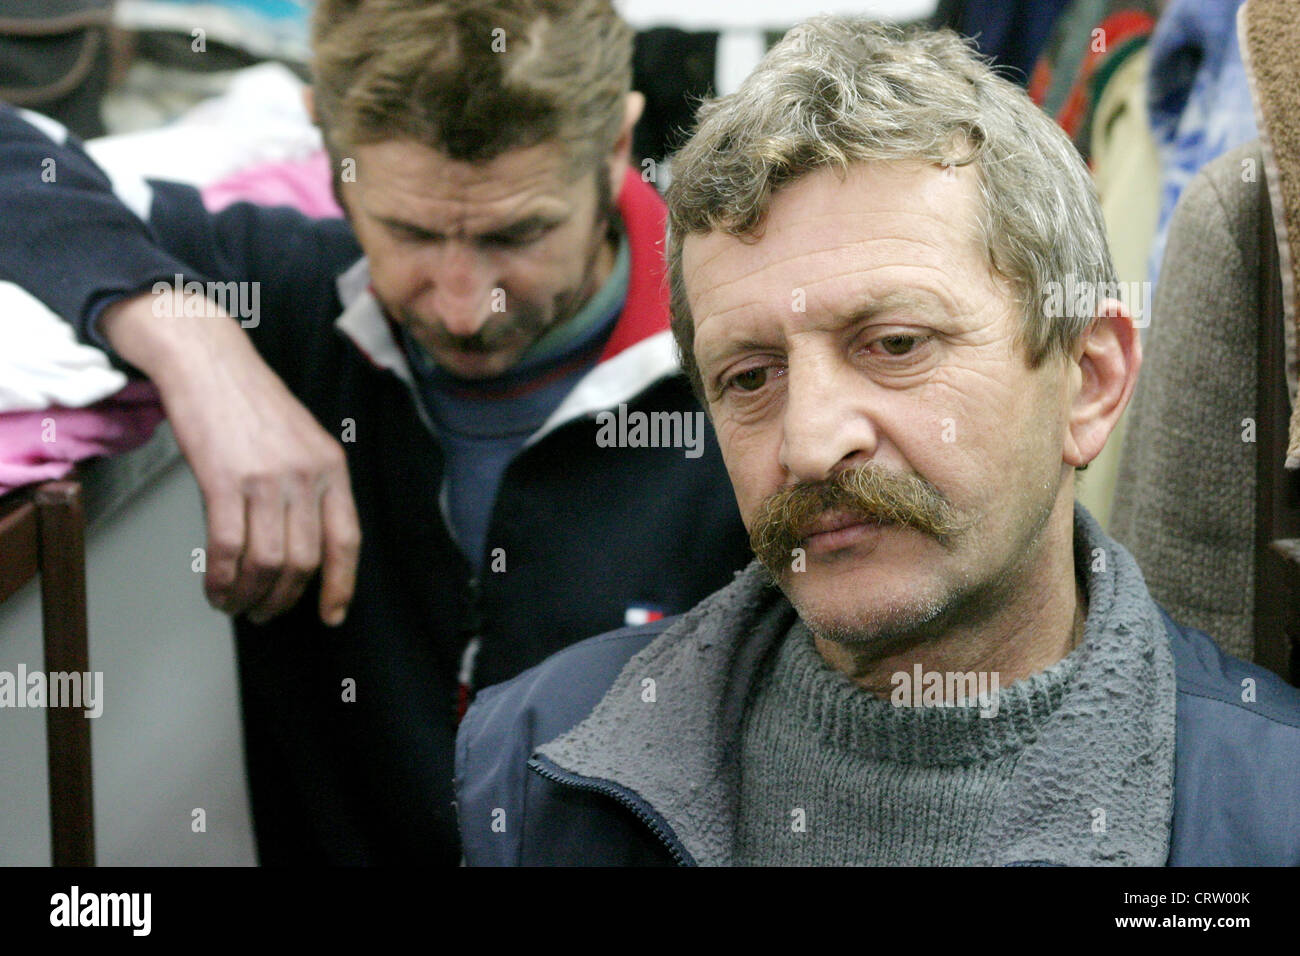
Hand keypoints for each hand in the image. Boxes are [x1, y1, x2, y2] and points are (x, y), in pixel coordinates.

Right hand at [101, 292, 360, 625]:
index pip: (346, 540)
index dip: (341, 585)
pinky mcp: (223, 479)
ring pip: (267, 562)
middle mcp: (306, 474)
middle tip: (265, 613)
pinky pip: (228, 548)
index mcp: (332, 467)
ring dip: (250, 595)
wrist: (208, 361)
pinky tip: (215, 588)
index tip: (331, 615)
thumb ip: (311, 488)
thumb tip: (306, 548)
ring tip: (237, 605)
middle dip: (284, 598)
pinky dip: (221, 579)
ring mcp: (266, 477)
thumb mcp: (302, 440)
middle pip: (304, 560)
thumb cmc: (251, 403)